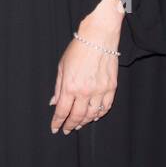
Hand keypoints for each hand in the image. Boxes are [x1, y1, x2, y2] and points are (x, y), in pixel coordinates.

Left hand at [49, 0, 122, 133]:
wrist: (98, 37)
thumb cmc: (78, 49)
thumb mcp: (62, 67)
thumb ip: (58, 87)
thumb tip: (54, 103)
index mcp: (70, 86)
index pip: (62, 111)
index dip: (57, 122)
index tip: (55, 128)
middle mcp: (85, 91)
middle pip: (77, 116)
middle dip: (70, 125)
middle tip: (67, 129)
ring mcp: (100, 90)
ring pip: (92, 114)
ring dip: (84, 122)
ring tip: (79, 124)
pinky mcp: (111, 87)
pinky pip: (106, 106)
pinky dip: (100, 114)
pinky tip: (94, 116)